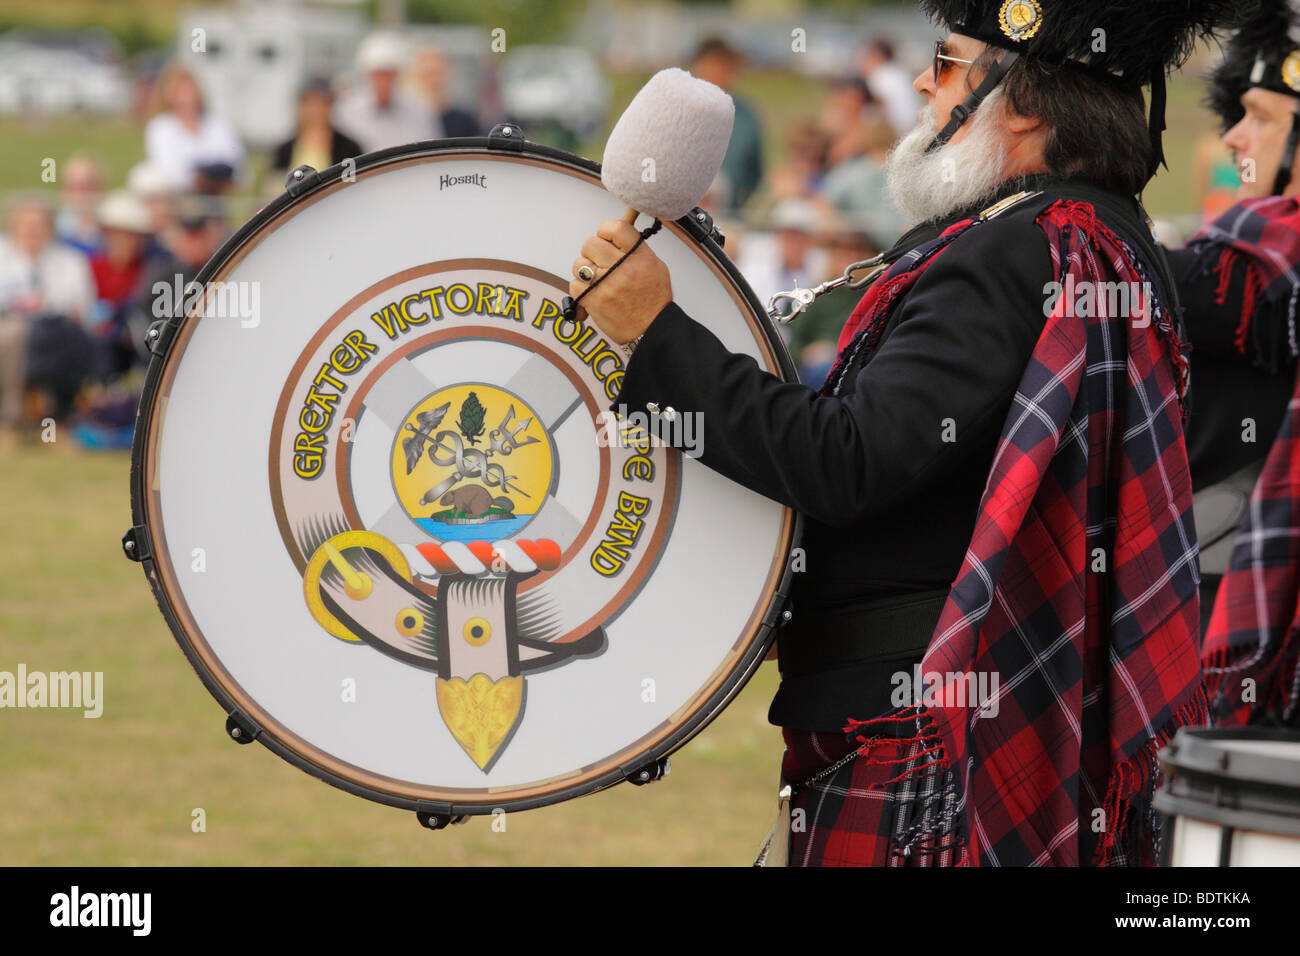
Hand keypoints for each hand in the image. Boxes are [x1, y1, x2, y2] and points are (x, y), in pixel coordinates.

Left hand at [570, 219, 672, 344]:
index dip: (606, 230)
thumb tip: (617, 237)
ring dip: (584, 271)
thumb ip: (635, 249)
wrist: (653, 328)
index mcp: (638, 255)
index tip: (605, 237)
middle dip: (592, 251)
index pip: (615, 228)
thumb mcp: (655, 265)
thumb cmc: (654, 299)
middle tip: (599, 261)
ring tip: (596, 279)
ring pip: (579, 264)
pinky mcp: (593, 300)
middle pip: (590, 244)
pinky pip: (574, 286)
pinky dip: (580, 289)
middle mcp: (621, 267)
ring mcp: (605, 284)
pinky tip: (591, 293)